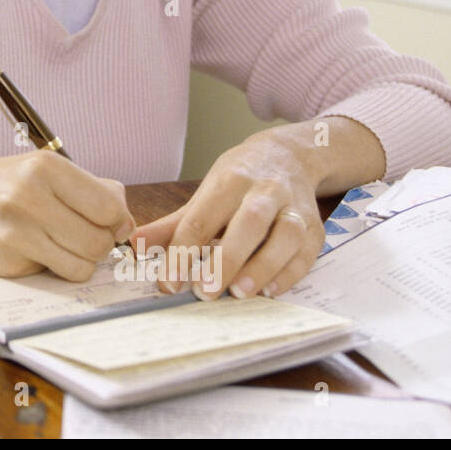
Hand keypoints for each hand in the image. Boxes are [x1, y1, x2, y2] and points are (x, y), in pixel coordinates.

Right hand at [0, 150, 135, 281]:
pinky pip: (49, 276)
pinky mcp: (5, 263)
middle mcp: (30, 198)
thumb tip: (126, 221)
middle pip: (98, 242)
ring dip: (77, 261)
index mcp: (46, 168)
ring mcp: (16, 234)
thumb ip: (90, 189)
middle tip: (81, 237)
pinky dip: (47, 268)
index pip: (109, 207)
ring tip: (58, 245)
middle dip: (98, 245)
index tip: (106, 223)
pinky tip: (29, 250)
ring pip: (80, 267)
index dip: (116, 221)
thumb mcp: (42, 168)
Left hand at [131, 131, 325, 299]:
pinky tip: (269, 291)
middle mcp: (265, 191)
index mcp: (230, 181)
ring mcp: (294, 208)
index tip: (168, 282)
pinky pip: (306, 252)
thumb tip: (135, 246)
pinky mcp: (315, 227)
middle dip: (226, 258)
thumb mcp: (205, 193)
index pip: (202, 218)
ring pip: (284, 236)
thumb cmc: (240, 179)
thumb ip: (173, 224)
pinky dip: (289, 274)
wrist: (289, 155)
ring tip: (239, 294)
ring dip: (262, 267)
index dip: (183, 251)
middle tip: (204, 291)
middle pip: (248, 223)